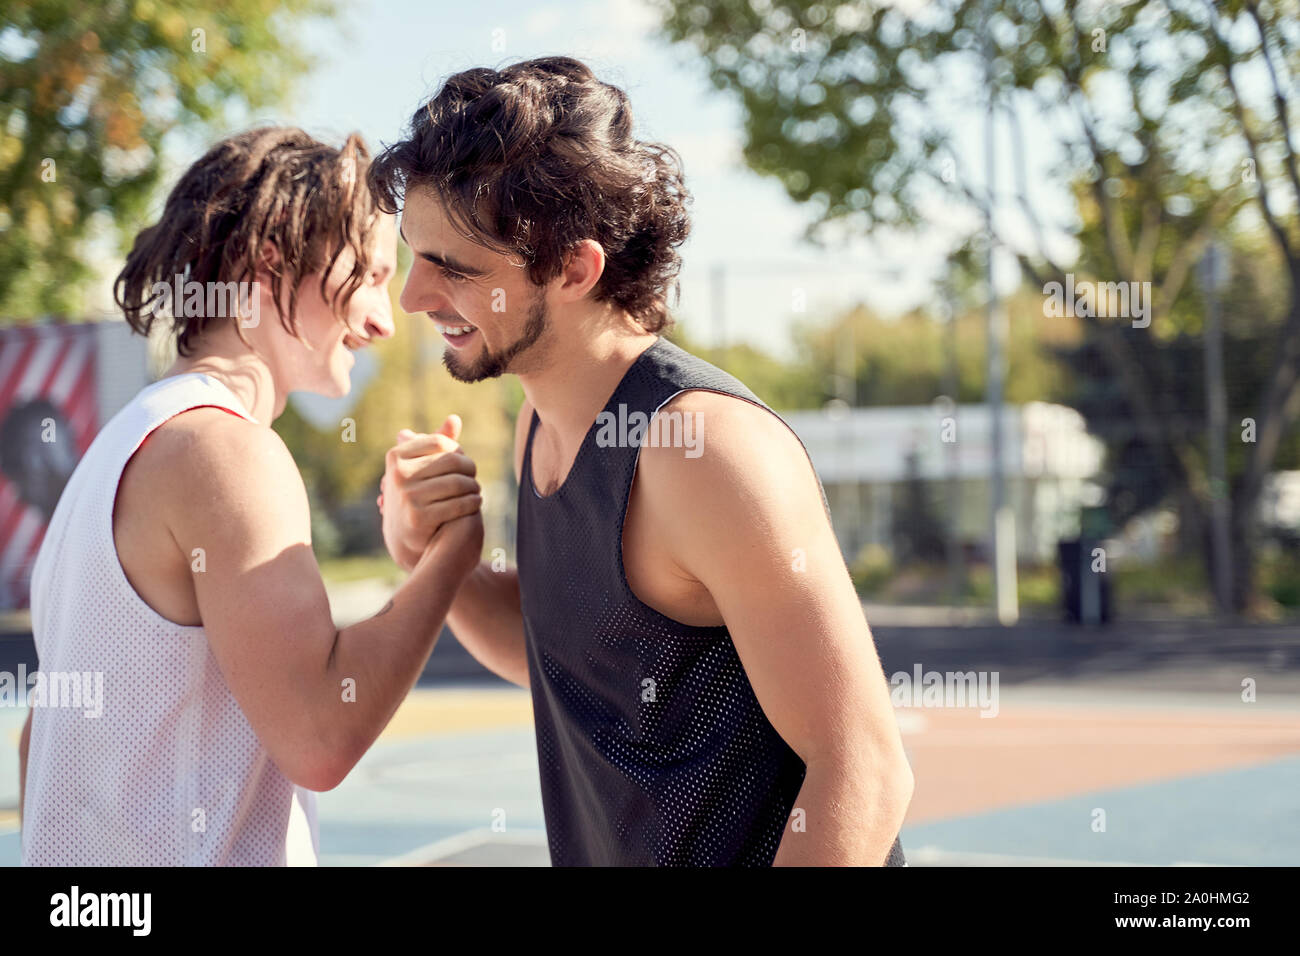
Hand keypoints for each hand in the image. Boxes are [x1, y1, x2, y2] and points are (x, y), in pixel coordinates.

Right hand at [380, 415, 480, 571]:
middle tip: (474, 478)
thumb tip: (454, 419)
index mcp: (396, 456)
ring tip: (477, 490)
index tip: (464, 463)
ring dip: (474, 487)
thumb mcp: (422, 466)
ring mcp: (407, 496)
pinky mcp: (419, 517)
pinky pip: (458, 504)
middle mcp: (398, 474)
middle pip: (451, 462)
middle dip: (469, 469)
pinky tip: (476, 503)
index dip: (458, 451)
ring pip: (457, 483)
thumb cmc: (417, 493)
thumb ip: (438, 443)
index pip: (440, 443)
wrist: (406, 536)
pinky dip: (472, 502)